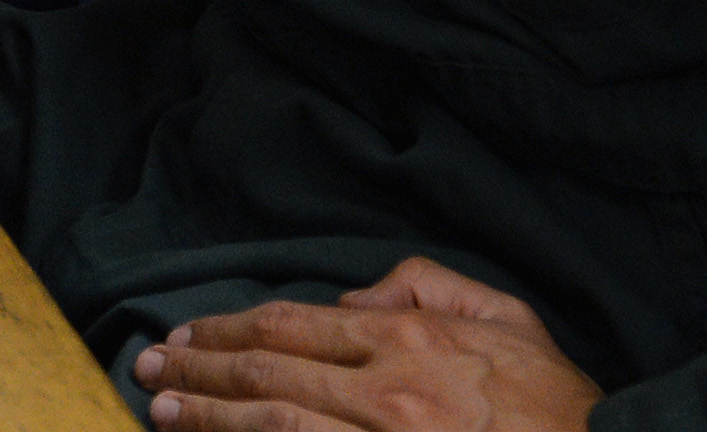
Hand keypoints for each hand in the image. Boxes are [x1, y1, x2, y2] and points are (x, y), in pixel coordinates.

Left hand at [131, 258, 601, 430]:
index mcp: (408, 340)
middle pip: (268, 372)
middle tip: (148, 370)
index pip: (291, 325)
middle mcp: (386, 391)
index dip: (229, 330)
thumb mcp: (507, 318)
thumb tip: (356, 296)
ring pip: (274, 425)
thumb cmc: (558, 403)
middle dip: (198, 370)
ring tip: (163, 415)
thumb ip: (429, 288)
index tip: (185, 337)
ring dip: (209, 419)